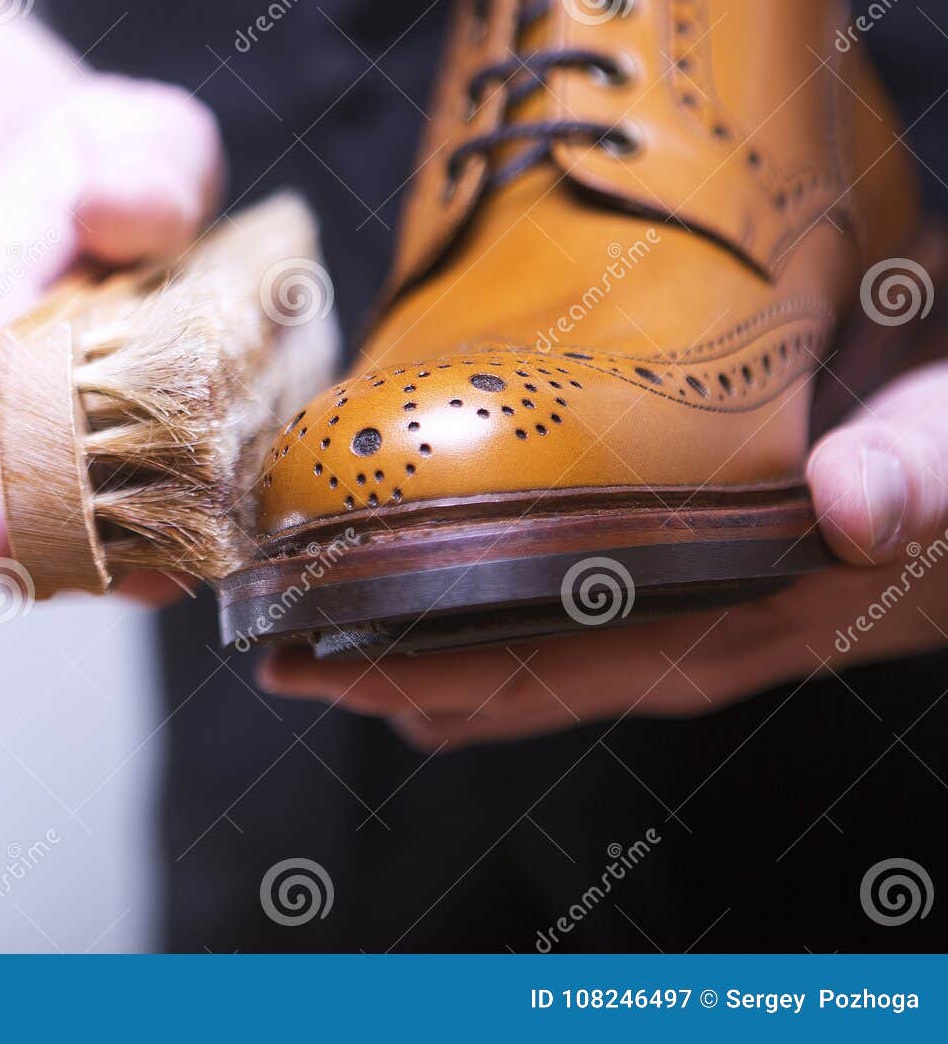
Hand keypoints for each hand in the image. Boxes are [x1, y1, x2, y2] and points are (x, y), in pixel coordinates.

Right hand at [0, 67, 224, 566]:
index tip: (12, 532)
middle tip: (153, 574)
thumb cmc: (74, 160)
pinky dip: (45, 532)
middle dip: (50, 528)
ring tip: (154, 564)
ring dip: (54, 543)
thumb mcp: (140, 133)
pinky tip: (116, 542)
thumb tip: (125, 215)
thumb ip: (150, 170)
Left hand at [259, 359, 947, 748]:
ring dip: (413, 642)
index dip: (424, 677)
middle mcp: (689, 634)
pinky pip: (546, 604)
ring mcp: (675, 609)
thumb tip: (852, 506)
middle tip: (273, 646)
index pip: (550, 675)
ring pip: (517, 651)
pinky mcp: (671, 566)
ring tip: (310, 621)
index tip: (312, 664)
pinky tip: (413, 568)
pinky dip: (466, 595)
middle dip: (385, 673)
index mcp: (733, 625)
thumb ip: (923, 475)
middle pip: (507, 680)